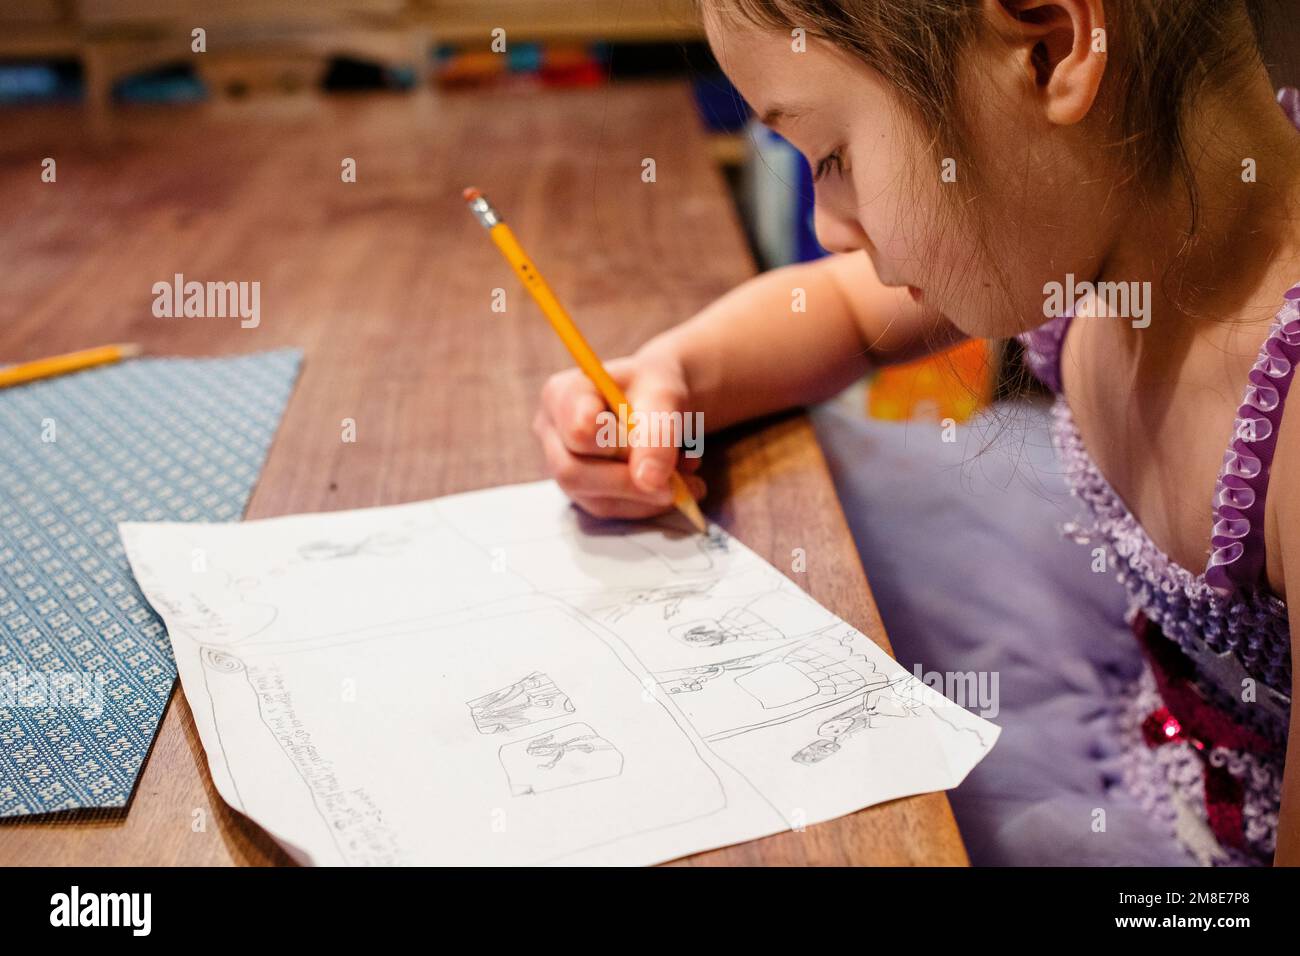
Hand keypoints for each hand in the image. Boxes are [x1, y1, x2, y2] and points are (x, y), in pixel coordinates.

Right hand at [533, 349, 704, 519]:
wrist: (659, 400)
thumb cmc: (654, 387)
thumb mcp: (663, 394)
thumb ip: (657, 432)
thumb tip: (651, 481)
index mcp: (562, 394)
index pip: (577, 429)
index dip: (612, 444)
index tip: (646, 444)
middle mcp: (553, 433)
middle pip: (574, 471)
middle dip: (629, 482)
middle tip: (675, 484)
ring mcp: (564, 466)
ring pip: (595, 499)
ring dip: (646, 496)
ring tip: (687, 476)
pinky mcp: (584, 492)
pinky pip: (612, 509)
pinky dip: (648, 503)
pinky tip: (675, 484)